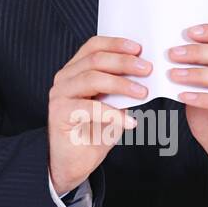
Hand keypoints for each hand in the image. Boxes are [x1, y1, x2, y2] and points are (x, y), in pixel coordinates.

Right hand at [47, 36, 151, 194]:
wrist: (72, 163)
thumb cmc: (92, 132)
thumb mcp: (112, 106)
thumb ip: (121, 89)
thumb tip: (145, 75)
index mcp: (75, 70)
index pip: (93, 46)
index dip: (116, 44)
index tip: (139, 48)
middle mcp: (65, 78)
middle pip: (95, 60)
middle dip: (124, 62)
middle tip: (147, 69)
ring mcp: (59, 95)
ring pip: (92, 78)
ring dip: (121, 84)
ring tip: (143, 92)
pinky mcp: (59, 113)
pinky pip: (89, 108)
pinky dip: (113, 113)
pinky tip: (130, 121)